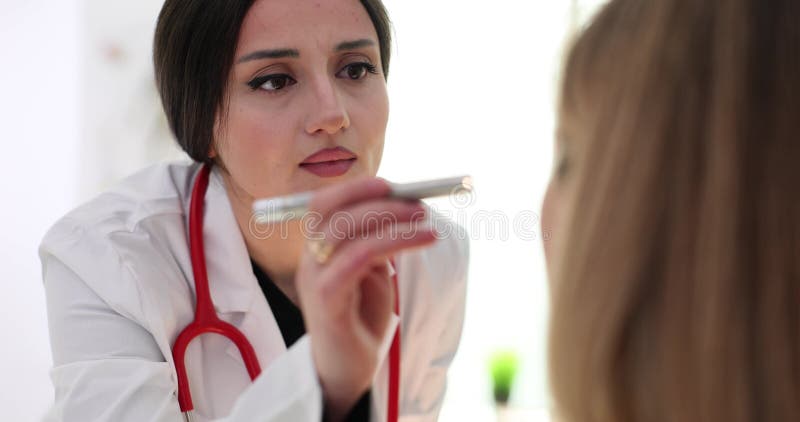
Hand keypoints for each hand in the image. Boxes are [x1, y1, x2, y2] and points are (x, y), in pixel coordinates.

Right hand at [295, 178, 434, 420]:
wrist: (347, 371)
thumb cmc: (361, 319)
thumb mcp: (372, 271)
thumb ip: (377, 240)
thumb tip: (405, 205)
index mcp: (317, 249)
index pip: (325, 204)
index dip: (355, 189)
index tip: (392, 186)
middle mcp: (310, 259)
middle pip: (334, 211)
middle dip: (378, 201)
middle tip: (418, 204)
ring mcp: (315, 278)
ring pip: (349, 232)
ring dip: (393, 220)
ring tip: (427, 222)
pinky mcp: (327, 299)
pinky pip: (359, 257)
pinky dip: (394, 242)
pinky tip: (423, 240)